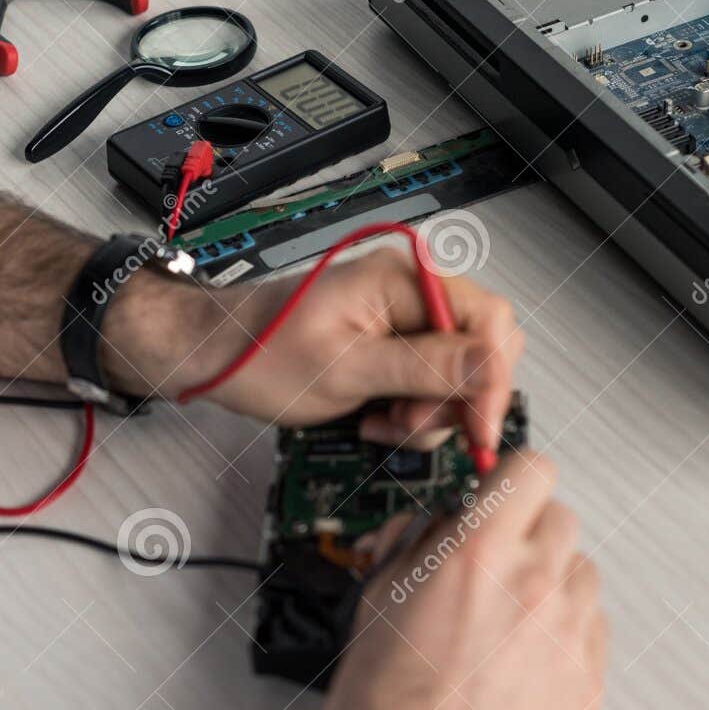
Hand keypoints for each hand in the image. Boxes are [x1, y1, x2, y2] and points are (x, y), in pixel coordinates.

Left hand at [107, 245, 522, 450]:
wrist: (216, 355)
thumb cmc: (260, 353)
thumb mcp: (344, 370)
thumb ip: (423, 367)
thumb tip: (492, 365)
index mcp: (402, 280)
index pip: (488, 321)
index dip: (493, 379)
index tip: (479, 429)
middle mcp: (410, 290)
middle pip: (480, 348)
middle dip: (455, 398)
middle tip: (408, 424)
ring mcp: (403, 316)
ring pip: (459, 371)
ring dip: (428, 411)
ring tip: (379, 421)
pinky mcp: (394, 341)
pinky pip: (430, 379)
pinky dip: (411, 409)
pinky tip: (374, 416)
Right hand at [250, 452, 605, 709]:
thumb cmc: (381, 707)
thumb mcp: (379, 596)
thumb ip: (421, 539)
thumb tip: (445, 518)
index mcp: (476, 555)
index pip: (532, 471)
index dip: (511, 481)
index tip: (501, 495)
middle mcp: (532, 588)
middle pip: (561, 519)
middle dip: (528, 533)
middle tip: (496, 565)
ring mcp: (567, 639)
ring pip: (582, 575)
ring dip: (551, 584)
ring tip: (506, 625)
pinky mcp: (587, 687)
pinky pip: (591, 632)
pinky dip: (563, 637)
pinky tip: (519, 665)